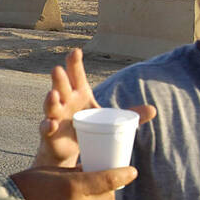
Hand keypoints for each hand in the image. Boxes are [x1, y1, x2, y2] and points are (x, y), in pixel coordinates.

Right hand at [35, 48, 155, 167]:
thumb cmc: (89, 125)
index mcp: (80, 93)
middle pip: (61, 86)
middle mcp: (65, 101)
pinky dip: (47, 126)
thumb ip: (130, 114)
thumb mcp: (109, 118)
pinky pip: (46, 128)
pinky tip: (50, 124)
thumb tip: (153, 110)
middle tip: (57, 69)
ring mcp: (55, 115)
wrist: (72, 147)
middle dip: (59, 78)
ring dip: (50, 100)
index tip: (76, 51)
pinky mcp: (49, 132)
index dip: (74, 63)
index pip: (76, 75)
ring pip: (51, 105)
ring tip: (53, 95)